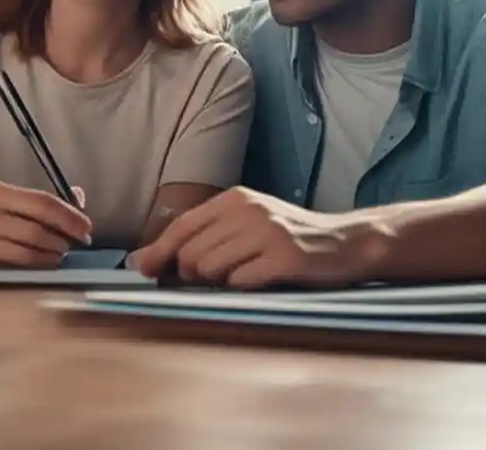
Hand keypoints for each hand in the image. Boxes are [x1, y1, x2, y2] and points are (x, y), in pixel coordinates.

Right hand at [0, 180, 91, 267]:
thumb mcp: (0, 193)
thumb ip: (35, 199)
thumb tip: (78, 200)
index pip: (41, 203)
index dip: (69, 216)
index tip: (86, 226)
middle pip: (37, 230)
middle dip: (64, 239)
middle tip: (77, 242)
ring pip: (27, 252)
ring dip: (52, 255)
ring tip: (61, 252)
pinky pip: (15, 265)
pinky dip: (36, 265)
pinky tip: (45, 262)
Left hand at [131, 187, 387, 288]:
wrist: (345, 243)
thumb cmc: (286, 237)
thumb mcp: (244, 225)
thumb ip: (197, 238)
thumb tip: (140, 260)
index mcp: (236, 198)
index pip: (182, 226)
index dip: (159, 251)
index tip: (143, 270)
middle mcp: (249, 210)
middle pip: (192, 253)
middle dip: (194, 273)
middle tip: (219, 275)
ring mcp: (268, 232)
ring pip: (211, 269)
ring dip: (220, 282)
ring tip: (244, 273)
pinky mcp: (285, 258)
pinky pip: (240, 282)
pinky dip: (243, 287)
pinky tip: (261, 279)